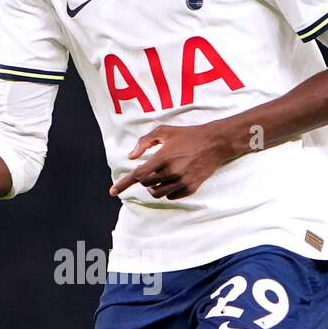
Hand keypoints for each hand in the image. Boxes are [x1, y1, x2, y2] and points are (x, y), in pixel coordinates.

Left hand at [109, 123, 230, 199]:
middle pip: (146, 184)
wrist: (215, 143)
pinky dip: (167, 191)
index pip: (138, 175)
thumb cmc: (188, 135)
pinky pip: (171, 197)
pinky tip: (172, 180)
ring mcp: (182, 182)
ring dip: (154, 187)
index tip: (112, 192)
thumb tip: (131, 157)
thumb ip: (144, 142)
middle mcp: (171, 172)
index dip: (123, 184)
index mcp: (163, 158)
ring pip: (157, 194)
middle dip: (145, 179)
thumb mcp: (164, 131)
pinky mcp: (190, 188)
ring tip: (159, 177)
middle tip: (152, 169)